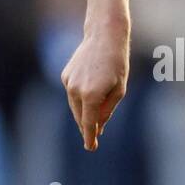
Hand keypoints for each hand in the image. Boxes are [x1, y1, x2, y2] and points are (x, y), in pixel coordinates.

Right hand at [61, 31, 129, 150]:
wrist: (104, 36)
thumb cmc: (117, 63)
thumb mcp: (119, 90)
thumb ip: (107, 110)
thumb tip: (98, 125)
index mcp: (92, 95)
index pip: (89, 123)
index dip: (90, 137)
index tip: (90, 147)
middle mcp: (76, 90)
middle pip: (80, 117)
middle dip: (87, 127)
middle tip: (94, 137)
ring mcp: (68, 82)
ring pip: (75, 107)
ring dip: (83, 114)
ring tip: (93, 119)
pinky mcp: (65, 76)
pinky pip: (72, 94)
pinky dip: (80, 99)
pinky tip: (89, 95)